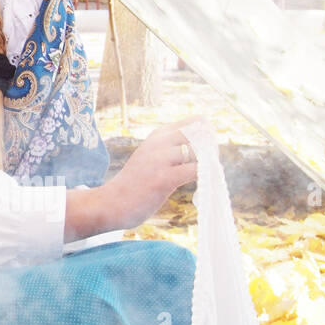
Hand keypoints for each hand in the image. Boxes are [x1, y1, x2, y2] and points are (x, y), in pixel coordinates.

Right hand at [66, 119, 200, 239]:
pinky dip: (205, 175)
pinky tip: (203, 183)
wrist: (112, 202)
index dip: (209, 134)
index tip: (209, 150)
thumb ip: (171, 150)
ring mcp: (160, 159)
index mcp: (158, 135)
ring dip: (210, 162)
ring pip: (199, 149)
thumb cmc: (136, 184)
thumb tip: (205, 150)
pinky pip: (195, 170)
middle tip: (212, 163)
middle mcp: (158, 142)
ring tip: (208, 174)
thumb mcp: (151, 156)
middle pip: (200, 130)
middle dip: (212, 145)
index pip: (195, 122)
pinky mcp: (163, 178)